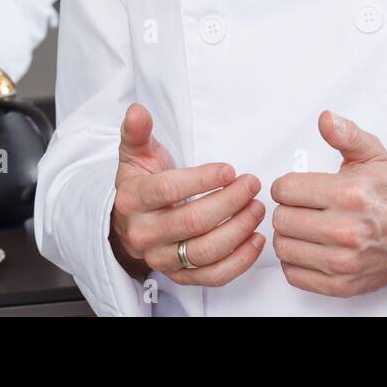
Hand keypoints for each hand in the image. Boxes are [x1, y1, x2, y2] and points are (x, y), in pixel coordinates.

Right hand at [108, 102, 265, 286]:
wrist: (129, 225)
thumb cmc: (140, 184)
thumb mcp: (135, 155)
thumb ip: (137, 132)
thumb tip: (137, 110)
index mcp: (133, 199)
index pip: (169, 190)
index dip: (202, 179)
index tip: (229, 169)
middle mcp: (144, 233)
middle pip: (192, 222)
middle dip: (229, 202)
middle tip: (251, 185)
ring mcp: (161, 258)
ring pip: (204, 252)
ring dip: (238, 230)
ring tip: (257, 208)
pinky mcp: (179, 276)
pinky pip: (212, 276)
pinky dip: (239, 261)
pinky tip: (255, 239)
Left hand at [270, 110, 386, 297]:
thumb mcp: (372, 153)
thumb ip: (345, 134)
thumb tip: (325, 119)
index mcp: (349, 194)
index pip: (285, 190)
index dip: (286, 185)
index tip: (297, 188)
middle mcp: (346, 230)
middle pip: (281, 219)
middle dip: (286, 209)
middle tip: (301, 207)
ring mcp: (344, 261)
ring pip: (284, 247)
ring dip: (288, 236)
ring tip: (303, 226)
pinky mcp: (342, 285)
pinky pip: (295, 275)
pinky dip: (295, 262)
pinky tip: (308, 248)